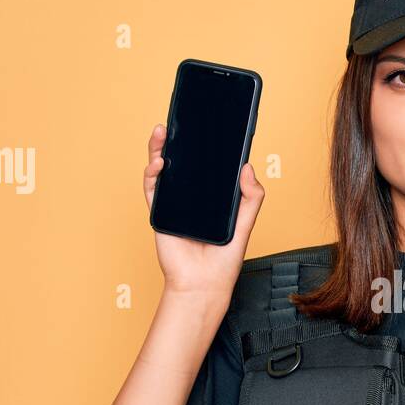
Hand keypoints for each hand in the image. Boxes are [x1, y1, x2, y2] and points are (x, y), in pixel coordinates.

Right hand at [143, 123, 265, 295]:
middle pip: (182, 161)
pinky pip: (152, 188)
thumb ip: (251, 196)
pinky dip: (152, 172)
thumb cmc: (224, 259)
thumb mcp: (245, 223)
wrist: (204, 284)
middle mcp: (191, 196)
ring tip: (163, 132)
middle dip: (178, 139)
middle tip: (179, 120)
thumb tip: (247, 167)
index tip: (207, 123)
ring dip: (159, 148)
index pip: (207, 165)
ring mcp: (174, 204)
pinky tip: (160, 162)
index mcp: (211, 197)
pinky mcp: (159, 213)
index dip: (205, 145)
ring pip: (163, 169)